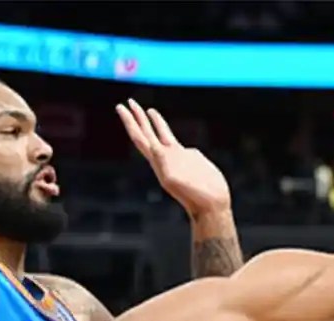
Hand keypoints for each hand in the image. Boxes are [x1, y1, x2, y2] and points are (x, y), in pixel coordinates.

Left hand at [117, 99, 230, 216]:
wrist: (212, 204)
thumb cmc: (195, 196)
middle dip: (136, 118)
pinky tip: (163, 129)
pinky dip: (167, 132)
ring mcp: (176, 158)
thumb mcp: (176, 180)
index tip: (121, 107)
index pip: (140, 137)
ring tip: (146, 109)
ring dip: (151, 122)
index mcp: (158, 162)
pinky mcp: (189, 157)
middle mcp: (164, 158)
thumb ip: (165, 164)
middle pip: (146, 134)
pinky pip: (174, 141)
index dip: (130, 122)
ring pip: (160, 136)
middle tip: (128, 102)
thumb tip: (157, 150)